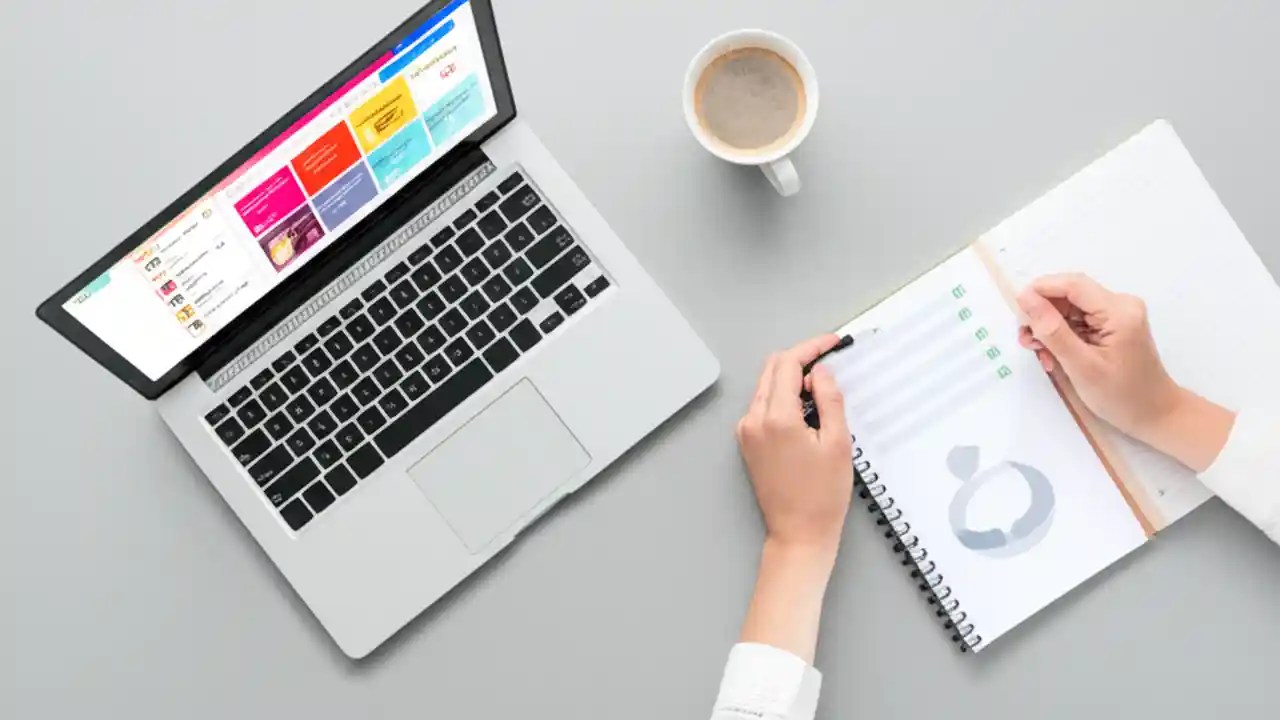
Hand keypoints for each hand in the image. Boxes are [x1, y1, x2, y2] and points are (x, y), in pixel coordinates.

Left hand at [733, 334, 853, 663]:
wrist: (799, 533)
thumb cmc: (822, 496)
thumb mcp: (838, 442)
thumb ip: (829, 399)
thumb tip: (822, 372)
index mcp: (776, 418)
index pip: (788, 364)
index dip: (812, 348)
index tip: (832, 343)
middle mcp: (754, 421)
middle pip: (772, 370)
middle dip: (801, 360)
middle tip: (830, 363)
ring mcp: (747, 432)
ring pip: (766, 386)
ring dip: (792, 379)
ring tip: (822, 393)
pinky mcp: (747, 442)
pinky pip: (763, 406)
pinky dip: (783, 398)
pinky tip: (806, 411)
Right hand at [1017, 273, 1233, 469]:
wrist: (1154, 415)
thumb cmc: (1121, 396)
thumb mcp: (1081, 366)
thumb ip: (1052, 330)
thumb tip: (1025, 298)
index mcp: (1118, 311)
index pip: (1072, 284)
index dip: (1040, 291)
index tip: (1017, 313)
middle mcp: (1120, 305)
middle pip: (1069, 295)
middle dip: (1042, 315)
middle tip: (1027, 342)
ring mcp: (1117, 315)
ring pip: (1069, 308)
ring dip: (1049, 328)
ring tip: (1040, 354)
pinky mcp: (1112, 326)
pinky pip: (1077, 321)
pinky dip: (1061, 336)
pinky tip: (1054, 355)